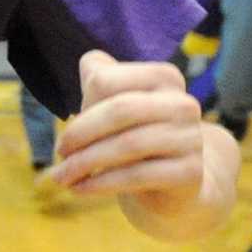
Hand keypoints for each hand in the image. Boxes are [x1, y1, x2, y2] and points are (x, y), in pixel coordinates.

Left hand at [49, 51, 205, 205]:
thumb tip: (89, 62)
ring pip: (128, 144)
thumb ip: (99, 76)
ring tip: (62, 177)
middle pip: (119, 110)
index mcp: (163, 77)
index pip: (107, 81)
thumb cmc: (133, 135)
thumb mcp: (114, 103)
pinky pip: (138, 175)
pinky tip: (81, 189)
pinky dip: (102, 183)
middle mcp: (183, 103)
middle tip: (59, 153)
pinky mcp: (190, 171)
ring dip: (85, 163)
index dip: (81, 107)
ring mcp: (192, 137)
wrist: (172, 185)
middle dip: (80, 133)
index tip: (68, 132)